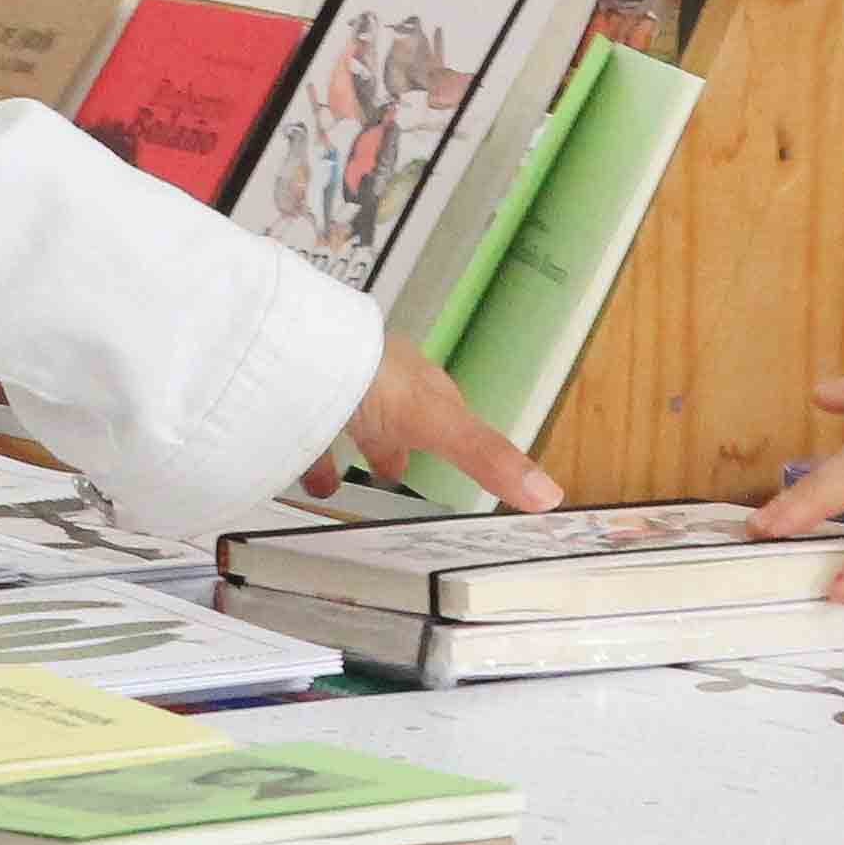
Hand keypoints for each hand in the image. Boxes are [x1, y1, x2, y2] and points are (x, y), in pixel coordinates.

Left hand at [309, 340, 562, 511]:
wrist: (297, 349)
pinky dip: (307, 455)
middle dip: (394, 443)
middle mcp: (378, 382)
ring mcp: (334, 387)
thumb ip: (488, 459)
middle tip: (390, 472)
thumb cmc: (375, 377)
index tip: (454, 457)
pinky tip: (300, 479)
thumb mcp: (440, 425)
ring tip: (334, 485)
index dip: (451, 437)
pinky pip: (302, 429)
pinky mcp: (294, 399)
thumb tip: (549, 495)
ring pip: (346, 421)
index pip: (443, 412)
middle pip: (392, 416)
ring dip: (347, 447)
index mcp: (418, 385)